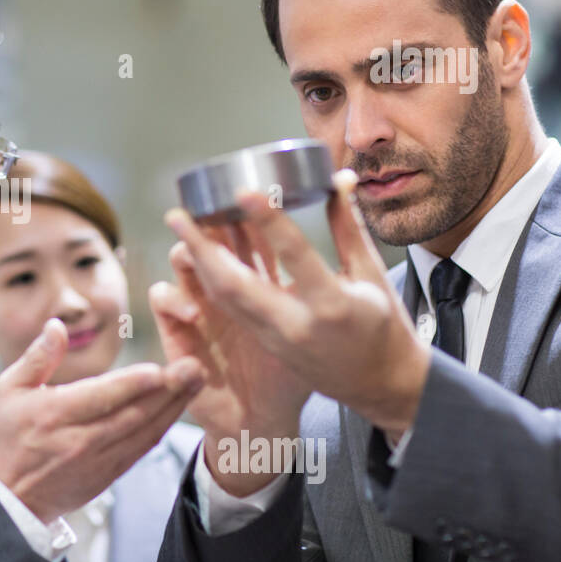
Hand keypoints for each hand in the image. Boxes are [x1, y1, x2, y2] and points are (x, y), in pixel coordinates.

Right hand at [0, 317, 205, 523]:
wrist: (9, 496)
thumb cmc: (8, 436)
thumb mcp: (9, 390)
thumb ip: (38, 357)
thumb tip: (57, 325)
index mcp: (53, 415)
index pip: (99, 398)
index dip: (131, 385)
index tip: (158, 369)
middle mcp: (79, 440)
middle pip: (131, 414)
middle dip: (167, 391)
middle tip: (194, 367)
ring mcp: (96, 461)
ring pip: (142, 432)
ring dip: (173, 407)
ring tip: (196, 382)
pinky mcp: (108, 475)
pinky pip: (141, 449)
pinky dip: (162, 428)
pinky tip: (178, 408)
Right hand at [150, 219, 313, 495]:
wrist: (264, 423)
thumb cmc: (293, 376)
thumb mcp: (316, 325)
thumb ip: (320, 284)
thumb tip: (346, 193)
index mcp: (261, 284)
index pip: (252, 239)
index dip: (251, 216)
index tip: (254, 193)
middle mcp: (228, 292)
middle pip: (214, 245)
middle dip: (210, 223)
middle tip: (211, 206)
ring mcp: (200, 310)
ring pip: (183, 267)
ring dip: (185, 254)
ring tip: (191, 251)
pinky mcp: (179, 335)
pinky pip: (164, 306)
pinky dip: (172, 301)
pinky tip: (191, 309)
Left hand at [166, 170, 430, 434]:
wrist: (377, 384)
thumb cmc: (382, 325)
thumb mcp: (371, 275)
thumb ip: (348, 227)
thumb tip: (339, 178)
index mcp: (332, 305)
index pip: (294, 256)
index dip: (267, 222)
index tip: (243, 191)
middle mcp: (296, 324)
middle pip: (236, 284)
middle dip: (202, 248)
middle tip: (178, 214)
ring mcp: (275, 338)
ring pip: (224, 297)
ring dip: (200, 261)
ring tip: (183, 226)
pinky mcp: (264, 342)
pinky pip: (230, 308)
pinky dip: (213, 277)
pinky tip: (203, 251)